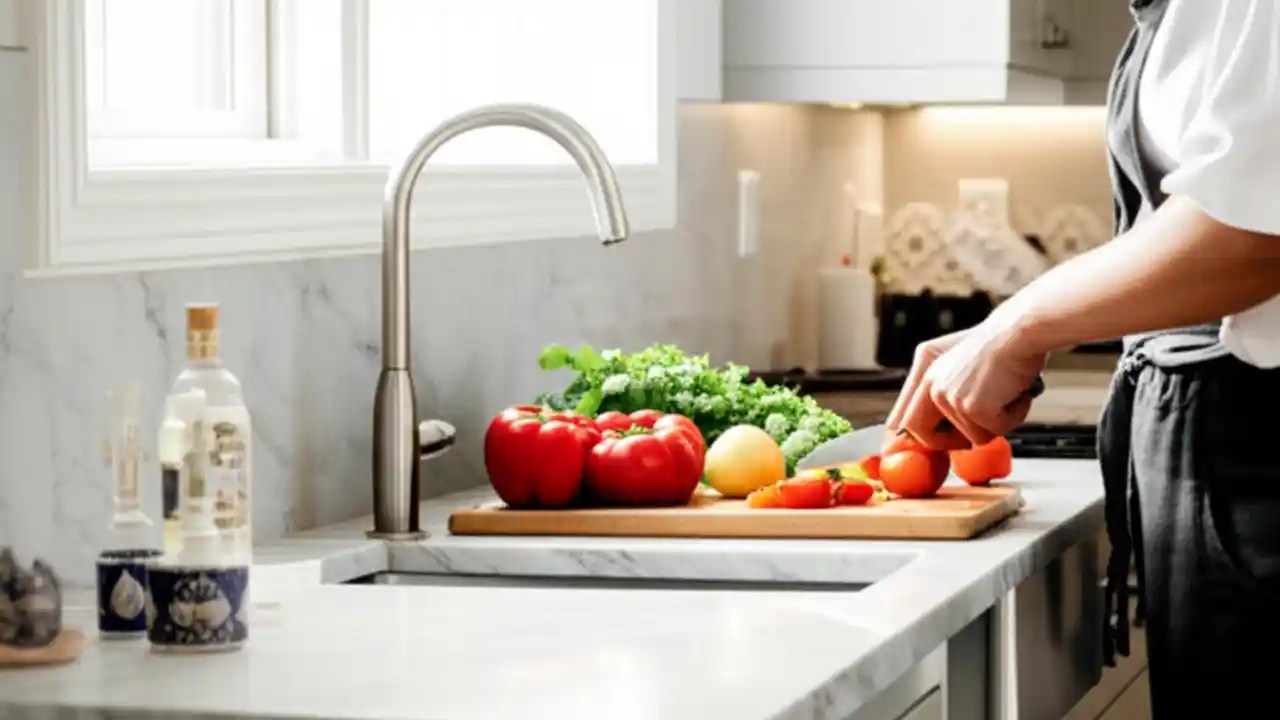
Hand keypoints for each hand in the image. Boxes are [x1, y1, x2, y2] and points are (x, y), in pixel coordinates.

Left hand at [886, 321, 1046, 449]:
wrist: (1020, 329)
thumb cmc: (1003, 344)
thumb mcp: (964, 364)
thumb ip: (949, 390)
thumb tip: (946, 426)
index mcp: (927, 372)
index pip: (905, 415)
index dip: (912, 437)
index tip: (920, 448)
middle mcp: (931, 384)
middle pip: (923, 435)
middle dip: (949, 443)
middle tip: (974, 433)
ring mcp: (949, 397)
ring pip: (973, 436)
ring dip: (997, 422)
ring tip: (1008, 392)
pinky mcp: (971, 407)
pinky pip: (995, 431)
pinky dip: (1013, 417)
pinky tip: (1016, 392)